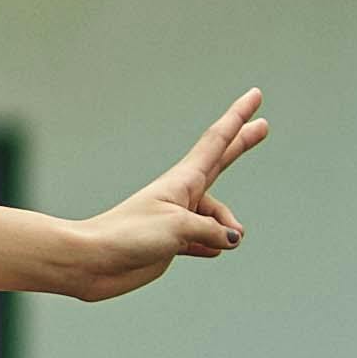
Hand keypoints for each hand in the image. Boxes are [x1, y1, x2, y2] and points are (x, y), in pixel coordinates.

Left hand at [55, 88, 266, 299]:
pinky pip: (203, 239)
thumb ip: (212, 229)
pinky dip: (211, 244)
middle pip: (222, 162)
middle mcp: (181, 195)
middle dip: (242, 144)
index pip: (218, 141)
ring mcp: (176, 218)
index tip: (255, 95)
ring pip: (217, 216)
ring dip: (226, 229)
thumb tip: (232, 239)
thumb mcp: (179, 228)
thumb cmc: (129, 235)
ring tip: (226, 243)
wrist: (92, 262)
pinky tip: (213, 250)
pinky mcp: (170, 243)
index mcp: (182, 181)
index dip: (238, 117)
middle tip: (264, 125)